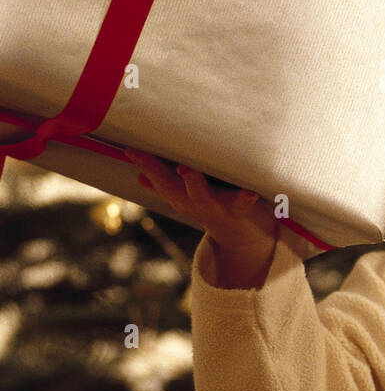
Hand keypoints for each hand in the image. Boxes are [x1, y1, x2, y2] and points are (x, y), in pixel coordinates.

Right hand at [123, 149, 280, 281]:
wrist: (244, 241)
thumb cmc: (214, 209)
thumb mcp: (187, 199)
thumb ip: (166, 187)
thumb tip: (140, 176)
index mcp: (183, 197)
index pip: (159, 180)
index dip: (144, 166)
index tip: (129, 149)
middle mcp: (196, 202)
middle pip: (173, 188)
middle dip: (158, 173)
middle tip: (143, 157)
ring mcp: (216, 207)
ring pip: (202, 195)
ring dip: (193, 183)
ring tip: (184, 169)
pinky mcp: (240, 209)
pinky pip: (243, 204)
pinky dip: (246, 198)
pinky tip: (249, 191)